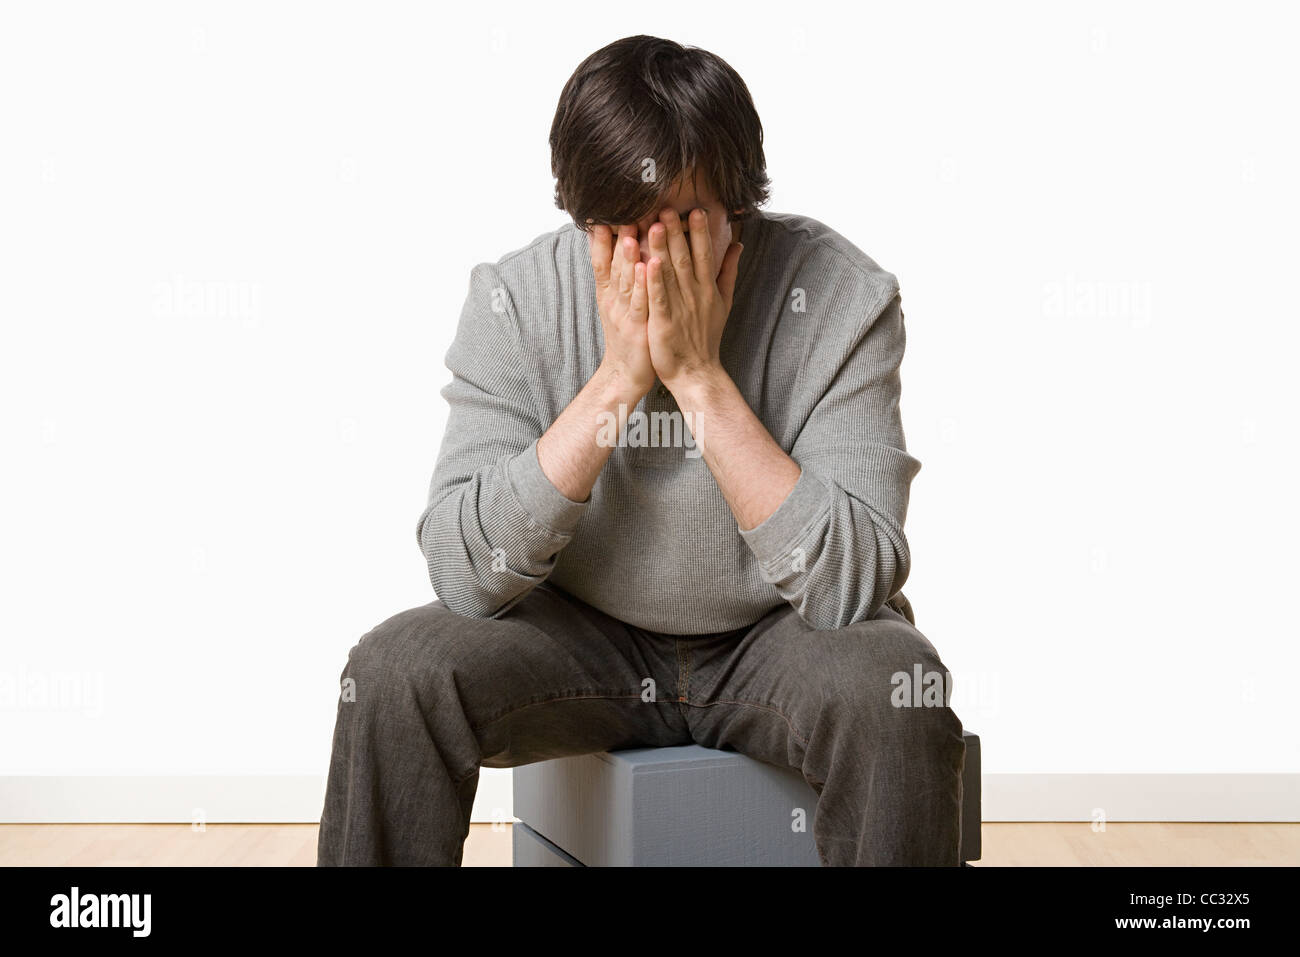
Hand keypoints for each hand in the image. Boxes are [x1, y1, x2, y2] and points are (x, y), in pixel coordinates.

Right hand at [588, 223, 653, 400]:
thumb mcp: (619, 304)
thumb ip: (620, 277)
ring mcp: (624, 313)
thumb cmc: (630, 335)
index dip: (602, 238)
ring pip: (625, 280)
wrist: (627, 374)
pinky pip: (640, 303)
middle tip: (622, 211)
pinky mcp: (638, 327)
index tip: (604, 213)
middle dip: (618, 237)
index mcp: (609, 293)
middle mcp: (613, 300)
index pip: (602, 260)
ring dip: (627, 256)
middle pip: (614, 264)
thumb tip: (625, 248)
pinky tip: (644, 267)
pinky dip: (641, 285)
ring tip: (631, 232)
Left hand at [645, 207, 742, 392]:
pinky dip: (655, 281)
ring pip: (671, 273)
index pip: (704, 254)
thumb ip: (728, 272)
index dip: (699, 232)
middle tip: (667, 208)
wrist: (696, 372)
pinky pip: (659, 298)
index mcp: (707, 288)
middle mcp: (695, 295)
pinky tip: (649, 263)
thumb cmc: (706, 337)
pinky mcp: (665, 323)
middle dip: (676, 233)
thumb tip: (737, 246)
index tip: (695, 210)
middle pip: (685, 258)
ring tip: (655, 224)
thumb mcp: (723, 302)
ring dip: (663, 249)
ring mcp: (680, 308)